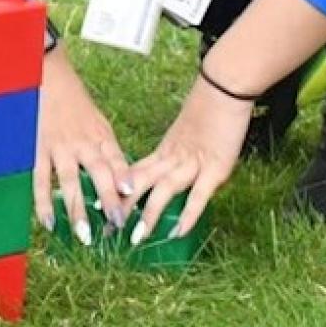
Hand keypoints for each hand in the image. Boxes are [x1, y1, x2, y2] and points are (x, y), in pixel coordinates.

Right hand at [34, 49, 133, 243]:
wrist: (50, 80)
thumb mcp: (101, 126)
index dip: (126, 180)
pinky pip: (40, 180)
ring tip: (84, 234)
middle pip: (98, 175)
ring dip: (77, 209)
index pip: (118, 162)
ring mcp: (59, 148)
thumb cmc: (78, 107)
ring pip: (69, 182)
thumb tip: (125, 186)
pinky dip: (43, 202)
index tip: (133, 198)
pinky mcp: (39, 151)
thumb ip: (110, 155)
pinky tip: (48, 223)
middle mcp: (83, 143)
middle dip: (108, 201)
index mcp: (102, 137)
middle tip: (116, 225)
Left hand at [118, 79, 249, 242]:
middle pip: (140, 182)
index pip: (133, 173)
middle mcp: (172, 158)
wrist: (224, 89)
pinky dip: (187, 215)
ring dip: (149, 214)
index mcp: (163, 151)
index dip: (117, 190)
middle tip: (108, 228)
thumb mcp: (184, 137)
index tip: (101, 206)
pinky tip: (177, 232)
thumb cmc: (207, 112)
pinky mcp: (215, 169)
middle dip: (124, 206)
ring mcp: (193, 164)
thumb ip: (173, 156)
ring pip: (164, 190)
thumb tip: (164, 174)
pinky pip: (198, 195)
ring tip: (136, 237)